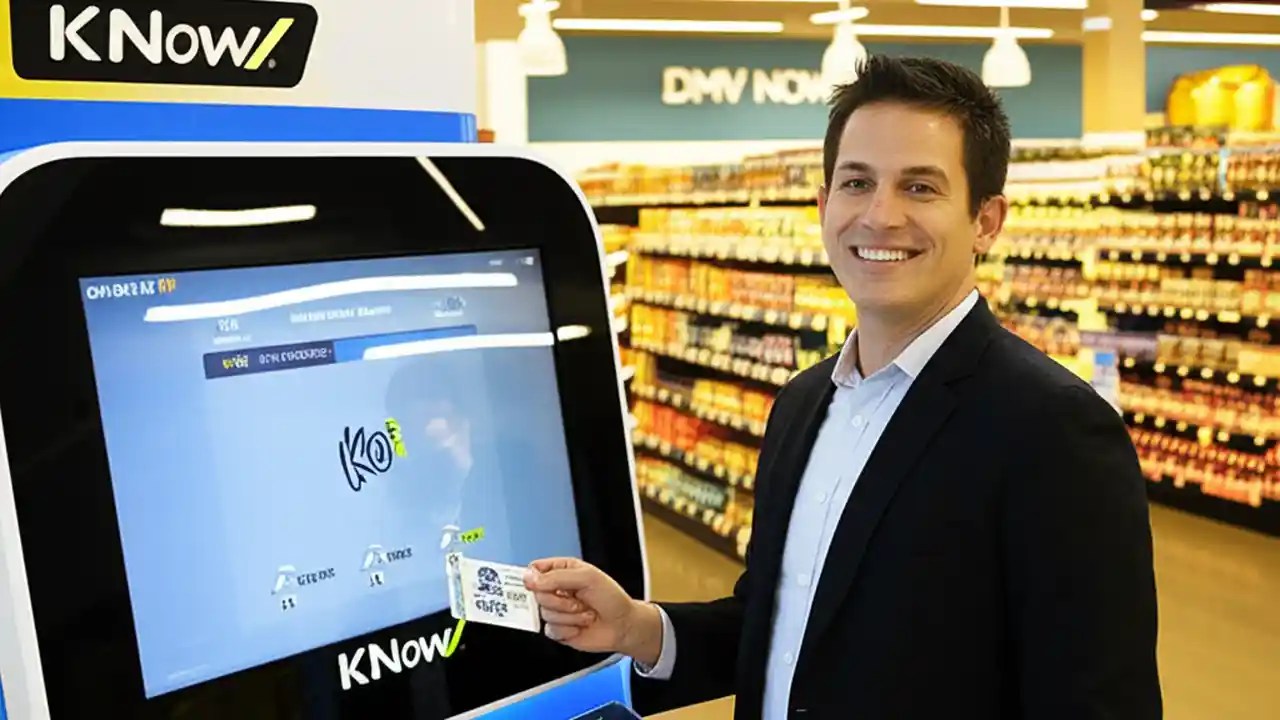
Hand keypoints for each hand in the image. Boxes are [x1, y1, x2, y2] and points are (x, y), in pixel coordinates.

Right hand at [523, 557, 662, 665]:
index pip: (535, 570)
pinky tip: (581, 626)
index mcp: (562, 570)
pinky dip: (568, 629)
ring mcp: (557, 610)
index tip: (540, 585)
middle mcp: (557, 590)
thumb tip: (529, 578)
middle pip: (536, 594)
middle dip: (559, 601)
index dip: (533, 578)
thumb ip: (556, 577)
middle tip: (578, 600)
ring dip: (569, 616)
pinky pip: (550, 630)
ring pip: (545, 614)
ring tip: (585, 613)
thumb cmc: (611, 598)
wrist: (623, 626)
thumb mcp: (587, 578)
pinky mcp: (558, 629)